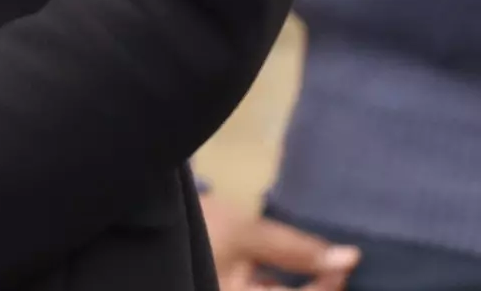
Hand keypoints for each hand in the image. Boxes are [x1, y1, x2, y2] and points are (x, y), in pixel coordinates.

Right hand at [201, 192, 359, 290]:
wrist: (144, 212)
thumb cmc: (195, 224)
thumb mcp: (245, 232)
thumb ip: (296, 250)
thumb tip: (349, 257)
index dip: (329, 284)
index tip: (350, 257)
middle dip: (319, 285)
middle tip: (336, 262)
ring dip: (302, 287)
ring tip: (319, 265)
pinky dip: (282, 286)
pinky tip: (289, 269)